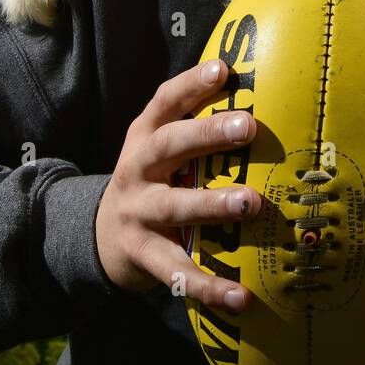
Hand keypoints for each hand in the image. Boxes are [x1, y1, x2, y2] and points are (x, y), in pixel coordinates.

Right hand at [95, 59, 259, 303]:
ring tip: (252, 203)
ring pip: (174, 207)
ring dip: (212, 204)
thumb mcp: (161, 151)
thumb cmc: (153, 183)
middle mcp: (137, 170)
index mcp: (144, 138)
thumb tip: (265, 99)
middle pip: (168, 147)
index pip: (165, 103)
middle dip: (206, 135)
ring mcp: (137, 214)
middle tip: (248, 126)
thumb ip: (196, 129)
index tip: (222, 69)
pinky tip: (241, 296)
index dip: (191, 85)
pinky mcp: (143, 256)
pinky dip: (209, 286)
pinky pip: (177, 272)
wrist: (99, 239)